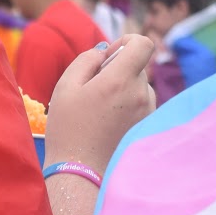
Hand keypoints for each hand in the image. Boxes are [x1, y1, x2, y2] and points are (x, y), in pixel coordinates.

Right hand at [43, 34, 155, 176]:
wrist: (80, 172)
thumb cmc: (68, 128)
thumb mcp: (66, 86)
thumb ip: (87, 59)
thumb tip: (104, 51)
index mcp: (120, 80)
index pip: (144, 44)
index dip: (127, 41)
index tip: (109, 56)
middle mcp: (140, 94)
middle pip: (138, 66)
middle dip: (119, 69)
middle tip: (94, 88)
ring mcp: (148, 112)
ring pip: (140, 86)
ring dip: (124, 88)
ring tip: (100, 109)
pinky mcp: (148, 127)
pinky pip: (142, 104)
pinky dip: (129, 105)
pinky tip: (109, 122)